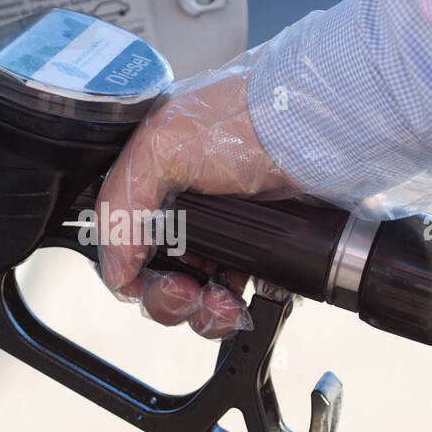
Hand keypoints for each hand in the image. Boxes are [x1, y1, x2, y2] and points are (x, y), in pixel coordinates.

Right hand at [95, 59, 296, 337]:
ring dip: (198, 311)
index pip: (120, 243)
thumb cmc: (245, 120)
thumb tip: (116, 268)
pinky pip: (228, 297)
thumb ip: (122, 205)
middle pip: (153, 277)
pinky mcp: (253, 252)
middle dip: (165, 297)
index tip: (141, 283)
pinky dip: (228, 309)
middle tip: (186, 292)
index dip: (128, 271)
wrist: (315, 131)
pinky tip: (236, 302)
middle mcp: (180, 210)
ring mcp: (218, 234)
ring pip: (190, 295)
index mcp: (149, 183)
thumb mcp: (163, 147)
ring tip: (219, 302)